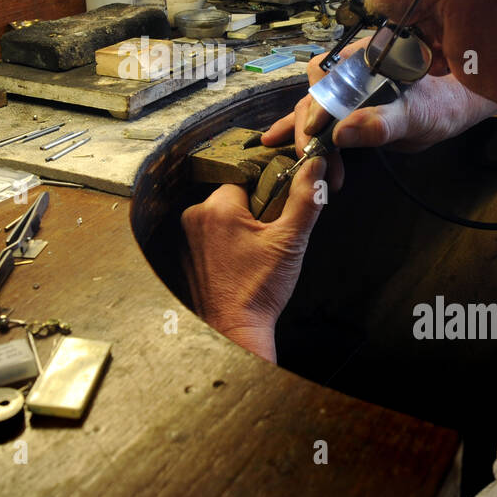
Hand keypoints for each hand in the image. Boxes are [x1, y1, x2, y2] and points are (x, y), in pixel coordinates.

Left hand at [180, 156, 327, 361]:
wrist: (234, 331)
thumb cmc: (259, 291)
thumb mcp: (290, 241)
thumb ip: (305, 199)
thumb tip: (315, 165)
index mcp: (218, 207)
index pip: (245, 178)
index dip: (265, 192)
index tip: (274, 213)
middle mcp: (194, 217)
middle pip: (231, 197)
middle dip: (251, 212)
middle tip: (266, 238)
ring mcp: (184, 237)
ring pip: (219, 217)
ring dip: (235, 228)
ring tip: (251, 254)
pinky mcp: (181, 255)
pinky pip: (205, 236)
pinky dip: (220, 244)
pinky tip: (235, 264)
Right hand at [262, 41, 496, 190]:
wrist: (449, 112)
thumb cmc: (439, 106)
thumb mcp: (415, 116)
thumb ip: (381, 124)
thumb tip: (342, 132)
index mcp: (363, 58)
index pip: (325, 77)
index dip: (317, 107)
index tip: (318, 136)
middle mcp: (347, 70)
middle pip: (313, 96)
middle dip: (310, 133)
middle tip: (316, 163)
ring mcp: (343, 89)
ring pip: (311, 111)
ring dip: (308, 142)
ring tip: (311, 170)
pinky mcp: (342, 108)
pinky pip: (315, 118)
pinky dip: (296, 131)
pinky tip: (273, 140)